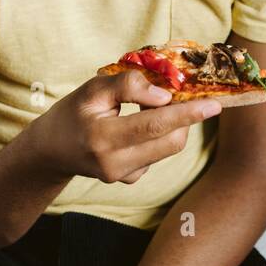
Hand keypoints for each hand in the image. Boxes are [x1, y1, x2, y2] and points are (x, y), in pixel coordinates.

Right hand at [34, 69, 221, 185]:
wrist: (52, 149)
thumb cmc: (74, 112)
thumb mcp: (93, 89)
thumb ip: (128, 85)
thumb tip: (165, 95)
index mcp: (102, 137)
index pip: (153, 125)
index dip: (186, 113)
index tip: (213, 104)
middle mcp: (114, 163)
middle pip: (169, 141)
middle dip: (184, 117)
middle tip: (178, 95)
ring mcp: (123, 177)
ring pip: (168, 149)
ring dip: (170, 126)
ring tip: (148, 109)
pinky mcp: (129, 180)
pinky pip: (157, 156)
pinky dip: (157, 138)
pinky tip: (136, 129)